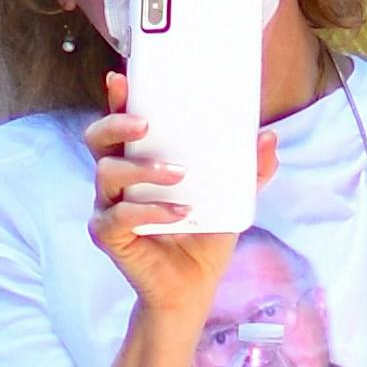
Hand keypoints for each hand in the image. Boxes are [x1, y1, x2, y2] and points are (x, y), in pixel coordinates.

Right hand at [85, 101, 260, 321]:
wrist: (192, 287)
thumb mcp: (233, 198)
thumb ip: (250, 170)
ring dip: (143, 170)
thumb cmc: (203, 236)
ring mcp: (108, 207)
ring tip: (179, 174)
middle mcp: (117, 180)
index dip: (117, 99)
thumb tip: (269, 137)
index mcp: (139, 161)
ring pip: (106, 174)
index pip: (122, 123)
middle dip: (115, 124)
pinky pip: (118, 216)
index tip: (122, 79)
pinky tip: (179, 213)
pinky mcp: (109, 235)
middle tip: (145, 124)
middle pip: (97, 139)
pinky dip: (150, 212)